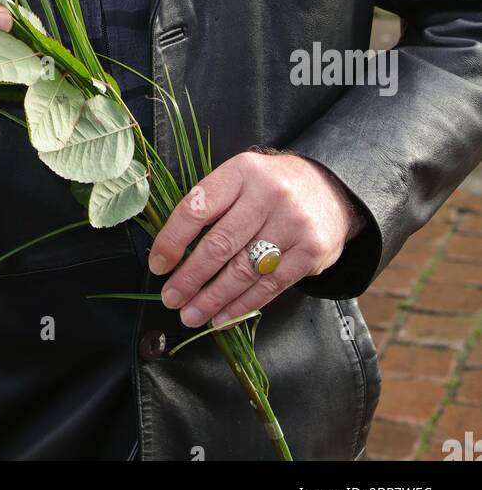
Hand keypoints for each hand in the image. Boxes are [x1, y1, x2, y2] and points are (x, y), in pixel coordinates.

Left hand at [147, 151, 363, 329]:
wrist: (330, 189)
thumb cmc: (271, 187)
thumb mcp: (242, 178)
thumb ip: (212, 205)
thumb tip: (171, 250)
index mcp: (242, 171)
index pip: (198, 208)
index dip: (173, 240)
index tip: (158, 265)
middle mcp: (269, 194)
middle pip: (219, 244)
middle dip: (190, 277)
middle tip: (170, 299)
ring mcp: (293, 223)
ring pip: (243, 270)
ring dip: (212, 299)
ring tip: (192, 315)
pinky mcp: (311, 251)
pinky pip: (270, 286)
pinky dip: (242, 305)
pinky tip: (223, 317)